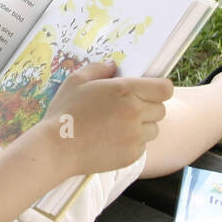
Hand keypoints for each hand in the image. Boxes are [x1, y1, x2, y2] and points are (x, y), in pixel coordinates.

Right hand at [36, 60, 172, 176]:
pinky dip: (132, 144)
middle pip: (161, 109)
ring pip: (153, 129)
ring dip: (142, 127)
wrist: (56, 149)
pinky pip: (142, 146)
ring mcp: (135, 136)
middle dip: (148, 108)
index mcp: (125, 90)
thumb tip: (113, 65)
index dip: (159, 89)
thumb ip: (97, 69)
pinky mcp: (132, 155)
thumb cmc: (64, 113)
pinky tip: (111, 141)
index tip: (149, 92)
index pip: (165, 89)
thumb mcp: (75, 81)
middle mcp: (135, 112)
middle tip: (127, 110)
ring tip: (118, 127)